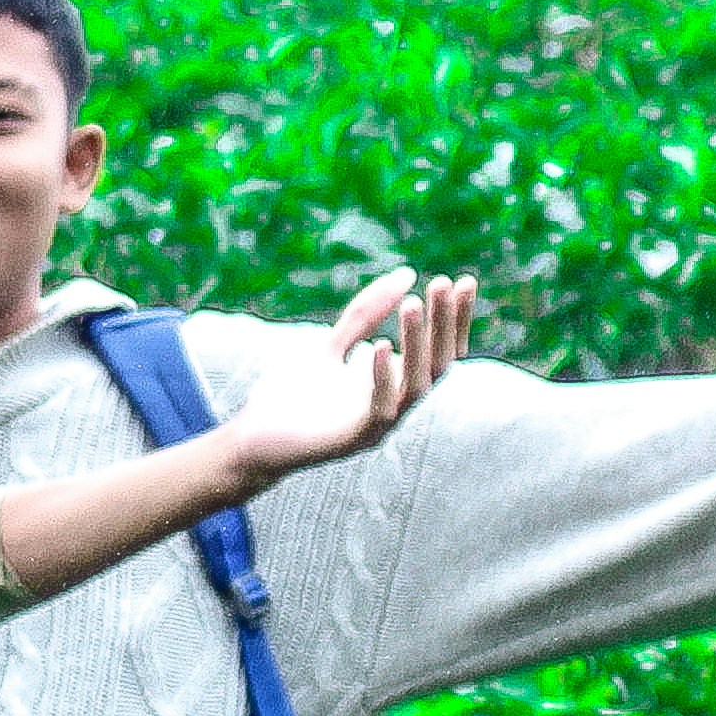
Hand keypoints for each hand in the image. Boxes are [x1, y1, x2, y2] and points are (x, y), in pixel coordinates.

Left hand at [205, 269, 475, 488]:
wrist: (251, 440)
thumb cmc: (292, 395)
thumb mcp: (331, 344)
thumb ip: (364, 315)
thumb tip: (407, 273)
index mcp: (395, 387)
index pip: (439, 350)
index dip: (454, 318)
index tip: (464, 280)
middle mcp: (396, 407)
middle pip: (436, 364)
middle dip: (442, 324)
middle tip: (443, 284)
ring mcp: (378, 427)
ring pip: (415, 386)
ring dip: (416, 344)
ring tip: (412, 304)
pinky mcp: (353, 441)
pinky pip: (380, 410)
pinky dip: (382, 378)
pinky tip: (381, 345)